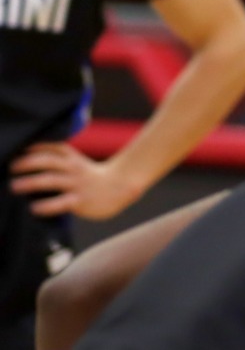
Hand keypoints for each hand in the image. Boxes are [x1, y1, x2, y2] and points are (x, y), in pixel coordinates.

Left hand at [11, 143, 143, 219]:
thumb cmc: (92, 178)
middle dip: (28, 163)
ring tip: (14, 186)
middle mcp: (74, 168)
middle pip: (49, 161)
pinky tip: (34, 208)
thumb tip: (26, 166)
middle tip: (11, 167)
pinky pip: (61, 203)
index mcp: (72, 158)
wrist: (122, 187)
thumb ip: (58, 162)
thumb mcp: (77, 163)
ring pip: (52, 180)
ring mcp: (77, 184)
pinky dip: (46, 205)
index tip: (18, 149)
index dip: (35, 147)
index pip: (53, 148)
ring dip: (31, 182)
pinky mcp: (81, 201)